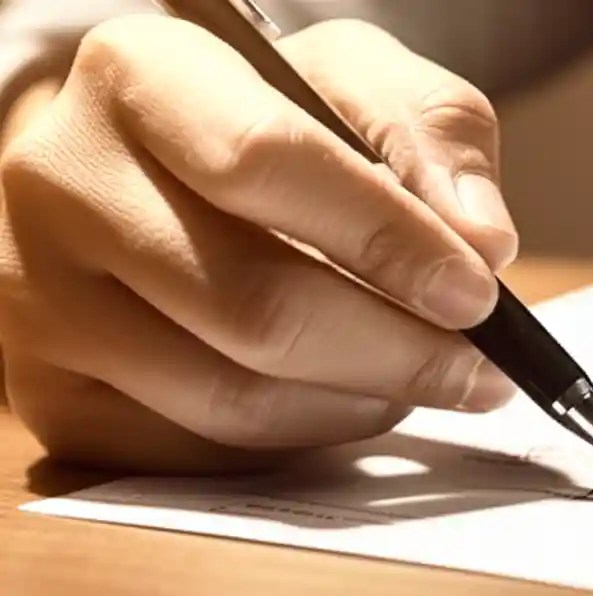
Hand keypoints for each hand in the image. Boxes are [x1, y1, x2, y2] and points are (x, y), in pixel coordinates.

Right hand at [0, 17, 518, 473]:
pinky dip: (301, 439)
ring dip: (361, 404)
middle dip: (401, 353)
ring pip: (234, 399)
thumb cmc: (265, 121)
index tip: (477, 297)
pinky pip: (202, 453)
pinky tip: (341, 397)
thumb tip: (482, 242)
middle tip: (480, 369)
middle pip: (257, 307)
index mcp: (142, 77)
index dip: (389, 241)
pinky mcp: (55, 394)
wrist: (149, 171)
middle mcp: (64, 184)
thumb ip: (431, 135)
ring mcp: (41, 300)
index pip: (267, 162)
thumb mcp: (355, 83)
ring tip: (418, 378)